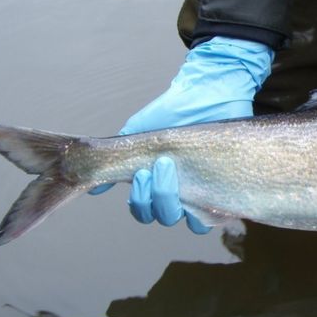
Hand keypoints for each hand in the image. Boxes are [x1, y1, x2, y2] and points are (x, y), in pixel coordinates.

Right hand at [90, 36, 273, 231]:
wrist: (207, 95)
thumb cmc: (173, 111)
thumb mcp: (138, 133)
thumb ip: (116, 158)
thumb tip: (92, 186)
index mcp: (157, 183)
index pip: (143, 210)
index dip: (139, 200)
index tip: (139, 173)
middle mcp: (180, 193)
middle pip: (162, 216)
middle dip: (157, 195)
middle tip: (160, 166)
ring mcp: (202, 192)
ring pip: (187, 221)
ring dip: (177, 199)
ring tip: (176, 169)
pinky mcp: (224, 189)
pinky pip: (215, 216)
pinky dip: (207, 208)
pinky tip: (202, 187)